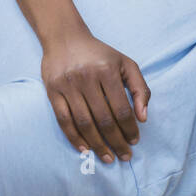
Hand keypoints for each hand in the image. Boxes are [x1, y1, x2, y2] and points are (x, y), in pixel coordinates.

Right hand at [42, 29, 150, 163]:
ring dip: (97, 145)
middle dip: (116, 142)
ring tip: (107, 157)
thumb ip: (140, 89)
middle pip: (103, 119)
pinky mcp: (53, 91)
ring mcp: (68, 85)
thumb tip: (143, 118)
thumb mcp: (126, 63)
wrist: (64, 37)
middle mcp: (86, 78)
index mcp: (107, 71)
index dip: (129, 129)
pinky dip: (74, 137)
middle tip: (123, 156)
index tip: (134, 141)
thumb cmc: (100, 54)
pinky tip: (85, 148)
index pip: (122, 109)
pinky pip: (64, 120)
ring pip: (84, 123)